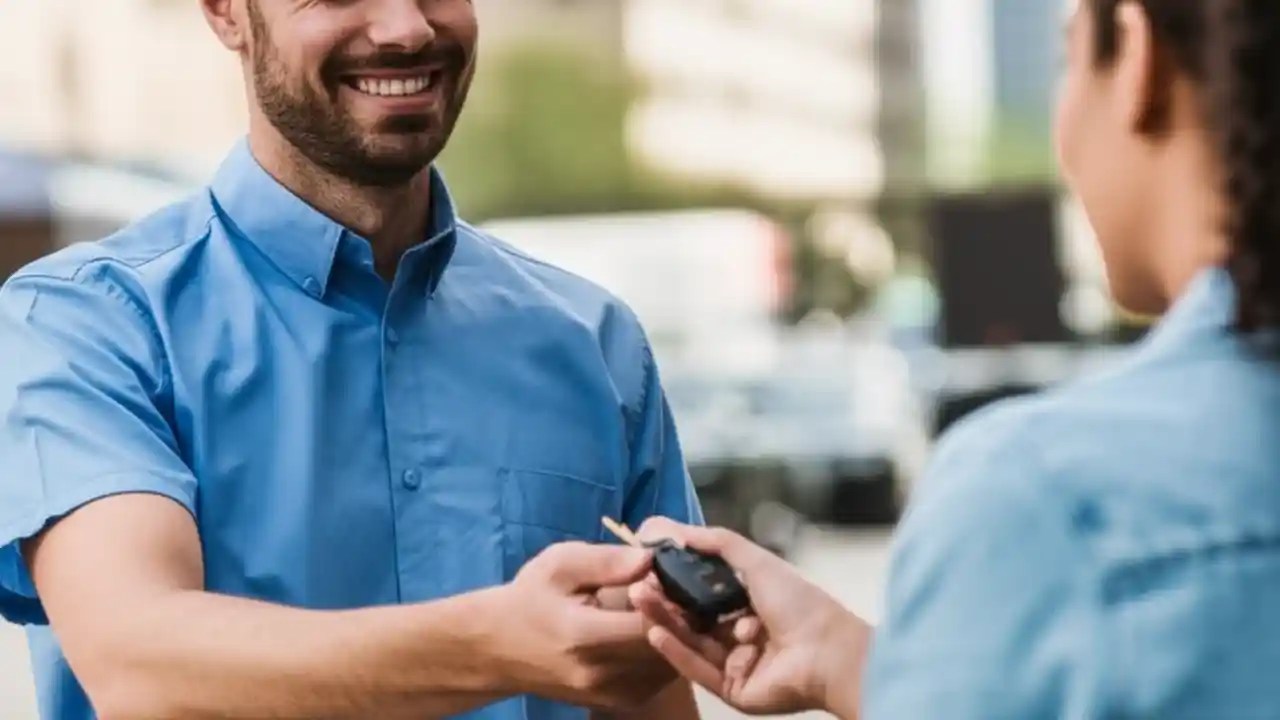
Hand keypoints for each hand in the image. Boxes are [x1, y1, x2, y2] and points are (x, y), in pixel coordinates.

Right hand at [495, 541, 678, 711]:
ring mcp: (609, 694)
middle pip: (664, 648)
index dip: (669, 601)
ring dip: (676, 638)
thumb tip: (650, 559)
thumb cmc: (529, 598)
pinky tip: (653, 632)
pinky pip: (658, 680)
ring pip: (668, 667)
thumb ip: (607, 561)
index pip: (648, 624)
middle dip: (678, 618)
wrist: (497, 649)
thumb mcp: (560, 565)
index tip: (669, 579)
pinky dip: (664, 655)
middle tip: (678, 592)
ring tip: (668, 609)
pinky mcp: (615, 703)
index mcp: (584, 636)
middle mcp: (600, 673)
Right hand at [628, 519, 870, 717]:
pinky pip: (698, 669)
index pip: (701, 593)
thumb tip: (673, 528)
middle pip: (692, 618)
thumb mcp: (756, 560)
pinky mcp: (732, 689)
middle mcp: (740, 635)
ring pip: (691, 642)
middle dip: (664, 602)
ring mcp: (735, 664)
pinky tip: (654, 632)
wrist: (827, 650)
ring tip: (638, 600)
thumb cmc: (799, 602)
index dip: (675, 581)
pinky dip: (676, 652)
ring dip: (664, 622)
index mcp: (749, 605)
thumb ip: (715, 543)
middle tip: (634, 585)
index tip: (648, 566)